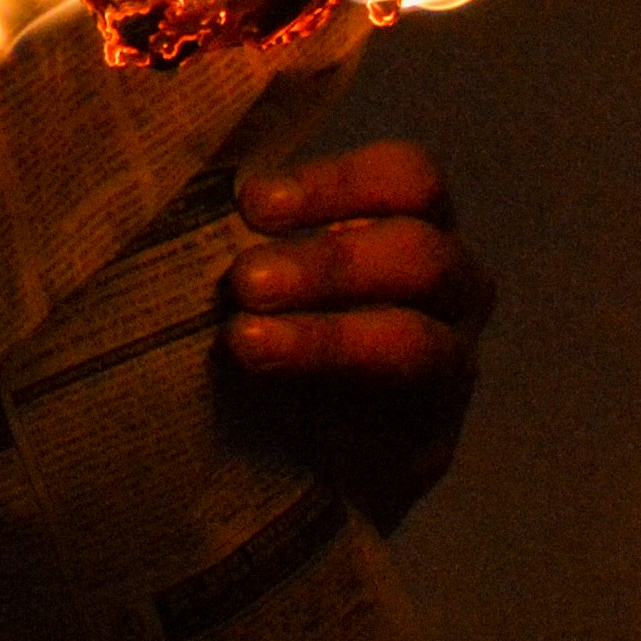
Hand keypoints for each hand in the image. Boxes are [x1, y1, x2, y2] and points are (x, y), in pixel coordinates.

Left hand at [215, 138, 492, 526]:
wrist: (284, 458)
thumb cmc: (266, 326)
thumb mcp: (265, 271)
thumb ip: (249, 234)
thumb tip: (187, 189)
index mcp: (417, 226)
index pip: (406, 182)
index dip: (334, 185)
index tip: (253, 205)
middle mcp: (453, 291)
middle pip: (419, 256)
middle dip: (327, 264)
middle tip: (245, 282)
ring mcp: (451, 370)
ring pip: (412, 343)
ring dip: (324, 338)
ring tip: (245, 343)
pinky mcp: (427, 447)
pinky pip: (397, 428)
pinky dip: (328, 415)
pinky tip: (268, 409)